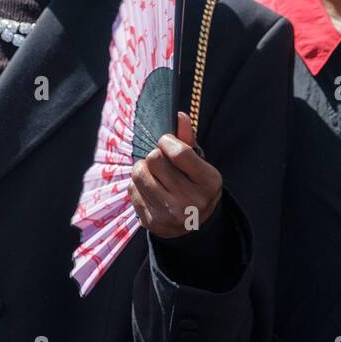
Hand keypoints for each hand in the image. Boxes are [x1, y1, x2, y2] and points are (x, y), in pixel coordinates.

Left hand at [129, 112, 221, 238]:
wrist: (194, 225)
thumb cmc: (195, 186)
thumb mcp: (200, 164)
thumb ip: (188, 141)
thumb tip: (179, 116)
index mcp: (208, 183)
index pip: (179, 152)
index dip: (167, 140)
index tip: (166, 141)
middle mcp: (191, 201)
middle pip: (154, 160)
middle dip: (155, 155)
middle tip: (161, 162)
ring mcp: (170, 214)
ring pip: (139, 173)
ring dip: (143, 168)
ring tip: (154, 174)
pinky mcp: (151, 222)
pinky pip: (132, 189)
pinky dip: (137, 185)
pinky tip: (150, 189)